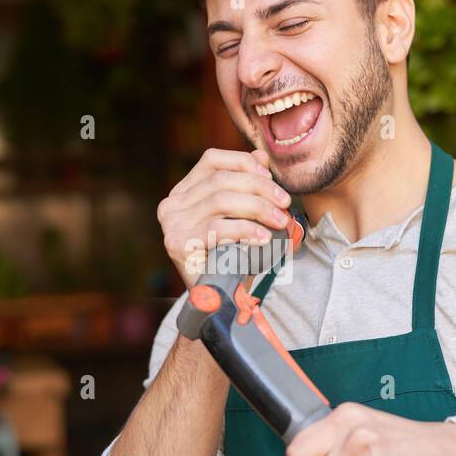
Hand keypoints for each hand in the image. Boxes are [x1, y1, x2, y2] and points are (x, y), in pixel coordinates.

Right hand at [158, 148, 291, 286]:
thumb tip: (261, 156)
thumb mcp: (240, 216)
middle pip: (221, 180)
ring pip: (221, 200)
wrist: (216, 300)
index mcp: (183, 192)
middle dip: (259, 188)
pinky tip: (263, 238)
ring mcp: (172, 224)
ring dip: (258, 208)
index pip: (212, 160)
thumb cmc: (230, 256)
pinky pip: (217, 228)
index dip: (244, 163)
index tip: (270, 178)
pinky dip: (245, 230)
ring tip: (280, 221)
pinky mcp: (178, 244)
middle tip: (284, 203)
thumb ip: (247, 185)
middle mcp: (172, 204)